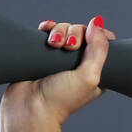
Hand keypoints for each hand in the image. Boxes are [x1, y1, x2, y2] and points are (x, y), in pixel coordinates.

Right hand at [1, 16, 116, 125]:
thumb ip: (99, 49)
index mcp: (96, 71)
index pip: (104, 42)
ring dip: (60, 30)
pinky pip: (47, 32)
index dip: (97, 34)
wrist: (27, 108)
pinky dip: (47, 28)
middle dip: (75, 32)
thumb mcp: (90, 76)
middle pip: (83, 32)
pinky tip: (45, 29)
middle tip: (68, 46)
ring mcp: (60, 58)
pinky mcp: (42, 54)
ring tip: (53, 44)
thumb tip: (97, 23)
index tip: (88, 39)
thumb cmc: (60, 99)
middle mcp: (79, 63)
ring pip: (65, 30)